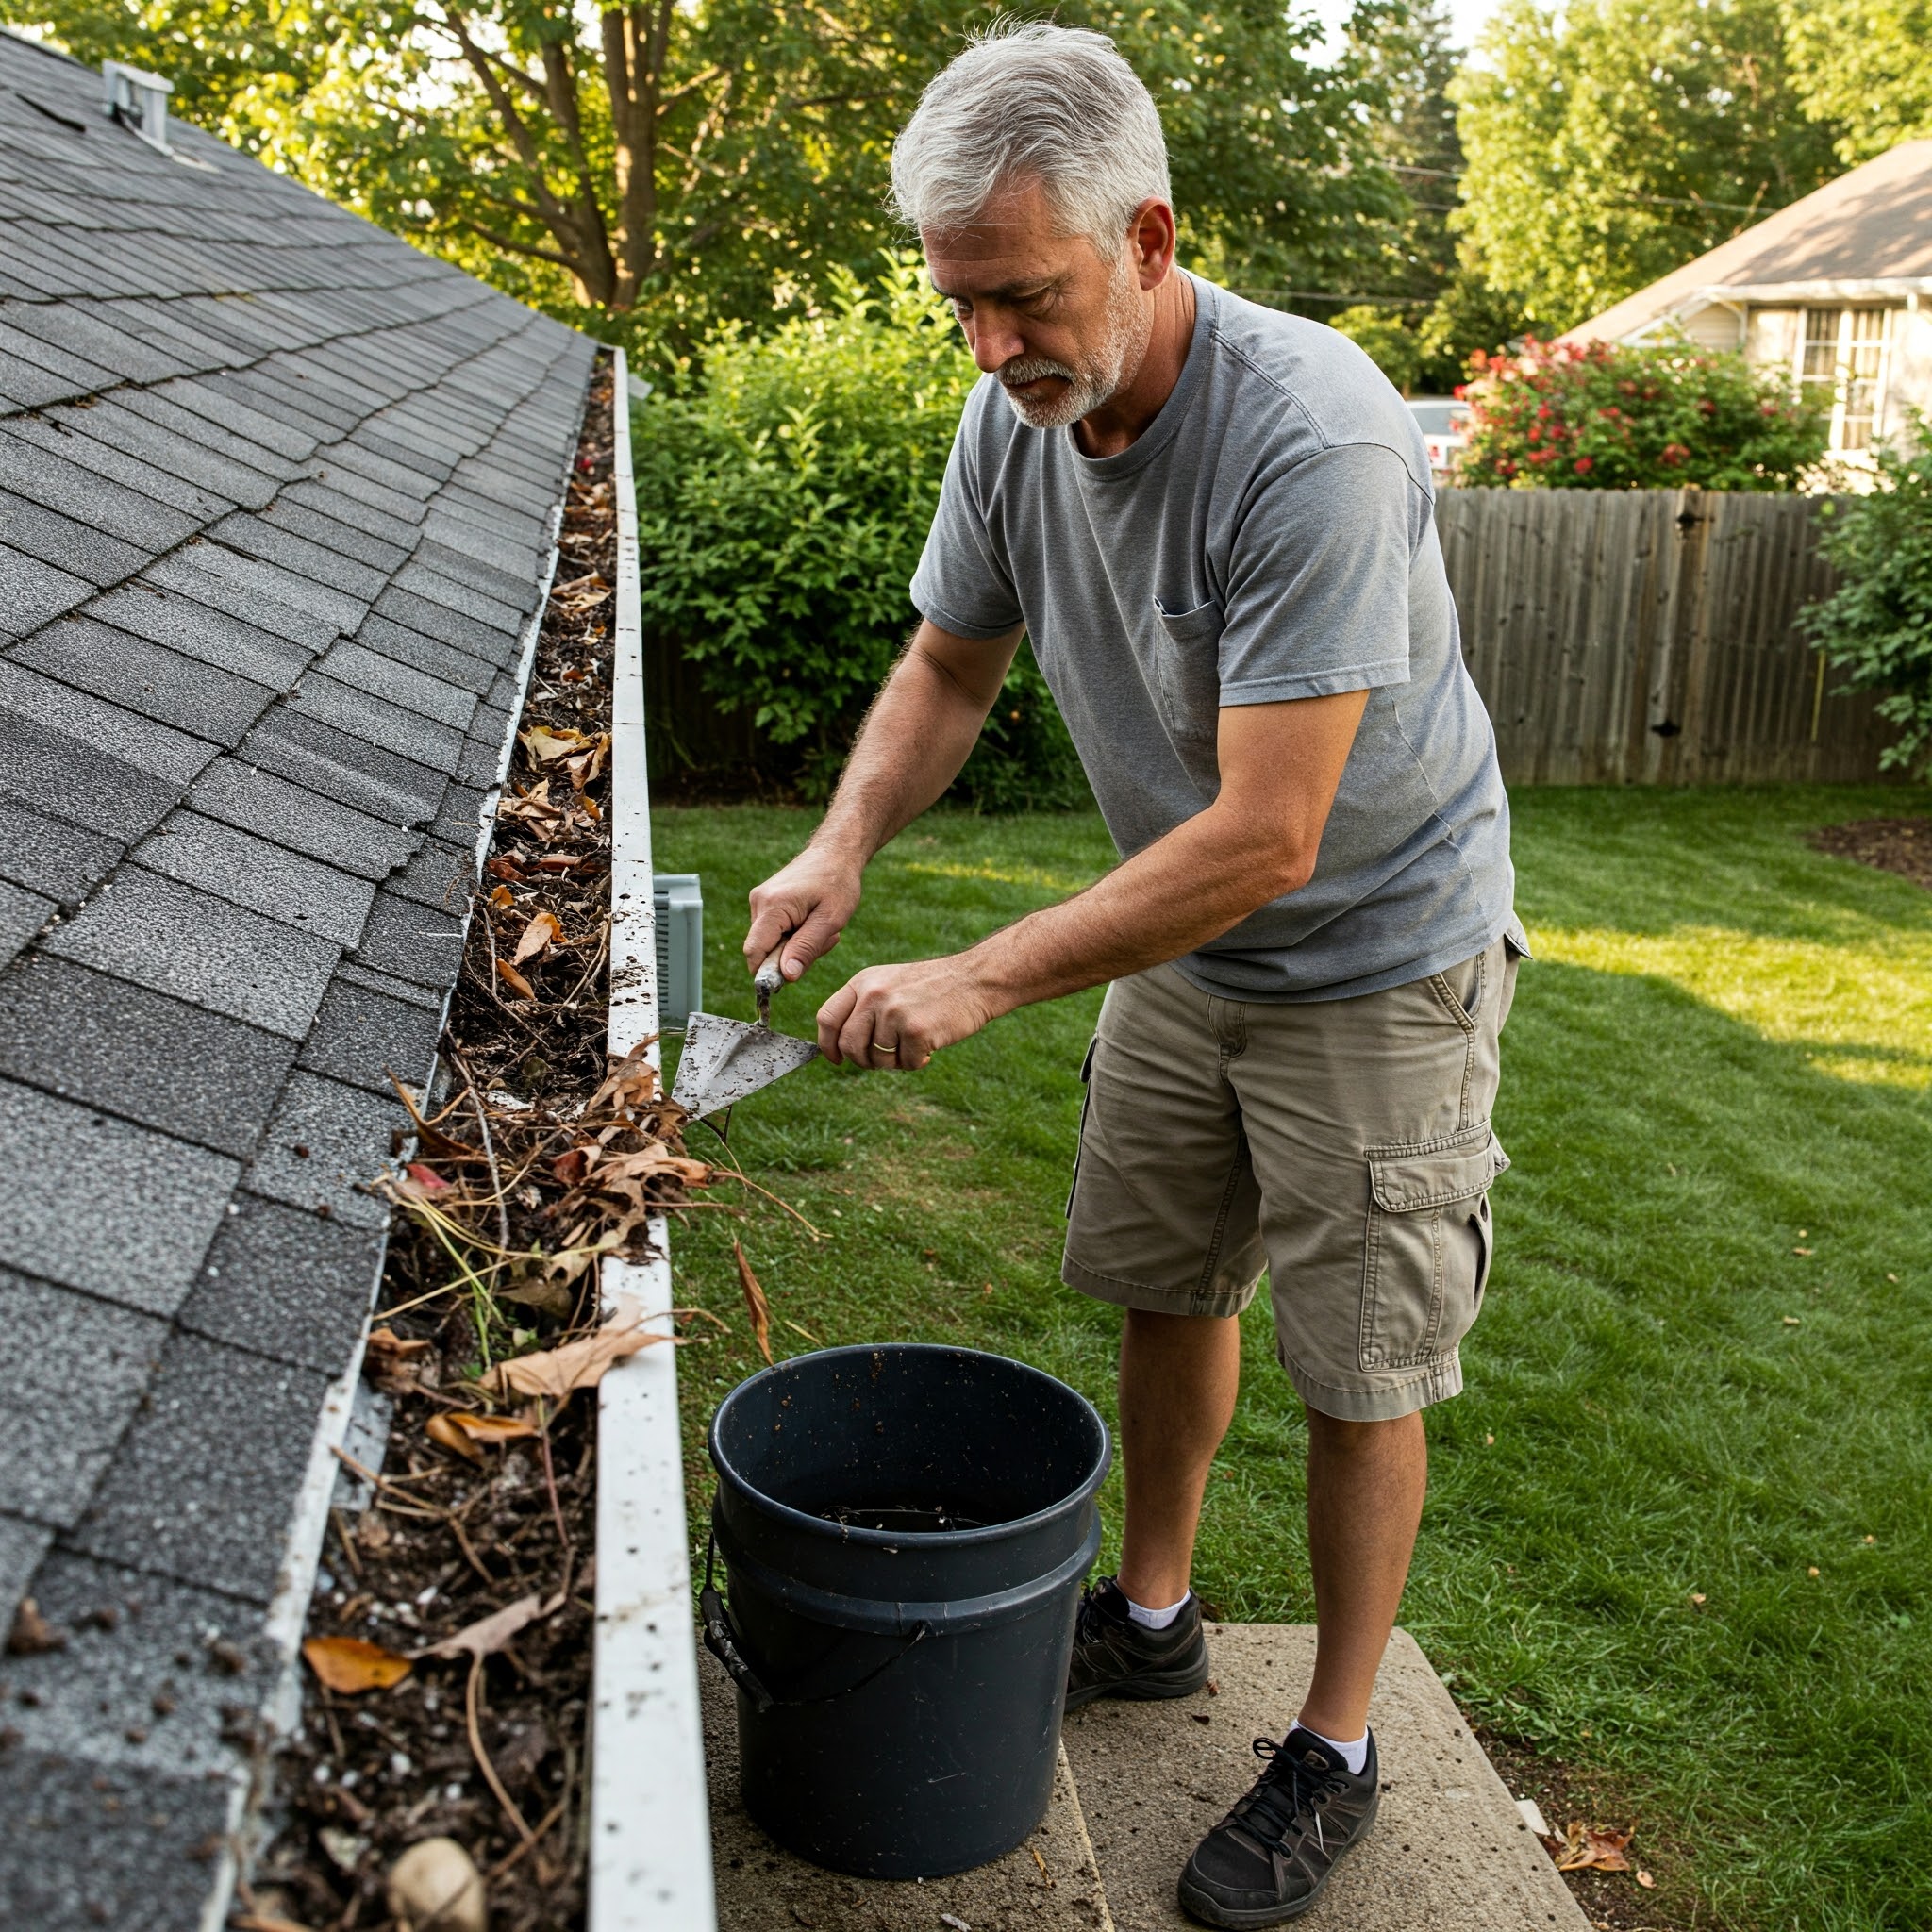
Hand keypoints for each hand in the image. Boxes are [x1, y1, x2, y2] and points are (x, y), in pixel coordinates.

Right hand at [745, 843, 862, 983]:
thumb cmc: (838, 882)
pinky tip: (814, 924)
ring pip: (769, 943)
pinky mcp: (765, 902)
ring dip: (796, 946)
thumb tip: (786, 976)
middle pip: (763, 950)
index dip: (769, 972)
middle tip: (824, 942)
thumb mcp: (830, 920)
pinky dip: (794, 936)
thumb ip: (806, 948)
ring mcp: (760, 901)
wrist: (836, 852)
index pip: (755, 952)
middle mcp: (759, 902)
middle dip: (791, 957)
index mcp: (773, 906)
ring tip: (822, 930)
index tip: (794, 976)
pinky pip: (773, 932)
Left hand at [816, 957, 996, 1069]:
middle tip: (883, 1060)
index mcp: (863, 982)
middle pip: (848, 1045)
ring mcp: (894, 1012)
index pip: (826, 1018)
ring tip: (913, 1045)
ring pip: (876, 1059)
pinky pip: (905, 1064)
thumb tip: (838, 1049)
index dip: (827, 1045)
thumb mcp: (889, 984)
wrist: (974, 980)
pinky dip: (917, 1062)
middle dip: (863, 1061)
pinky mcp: (916, 1030)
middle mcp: (874, 995)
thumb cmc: (931, 988)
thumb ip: (862, 1008)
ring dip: (894, 1062)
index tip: (836, 1059)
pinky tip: (930, 1045)